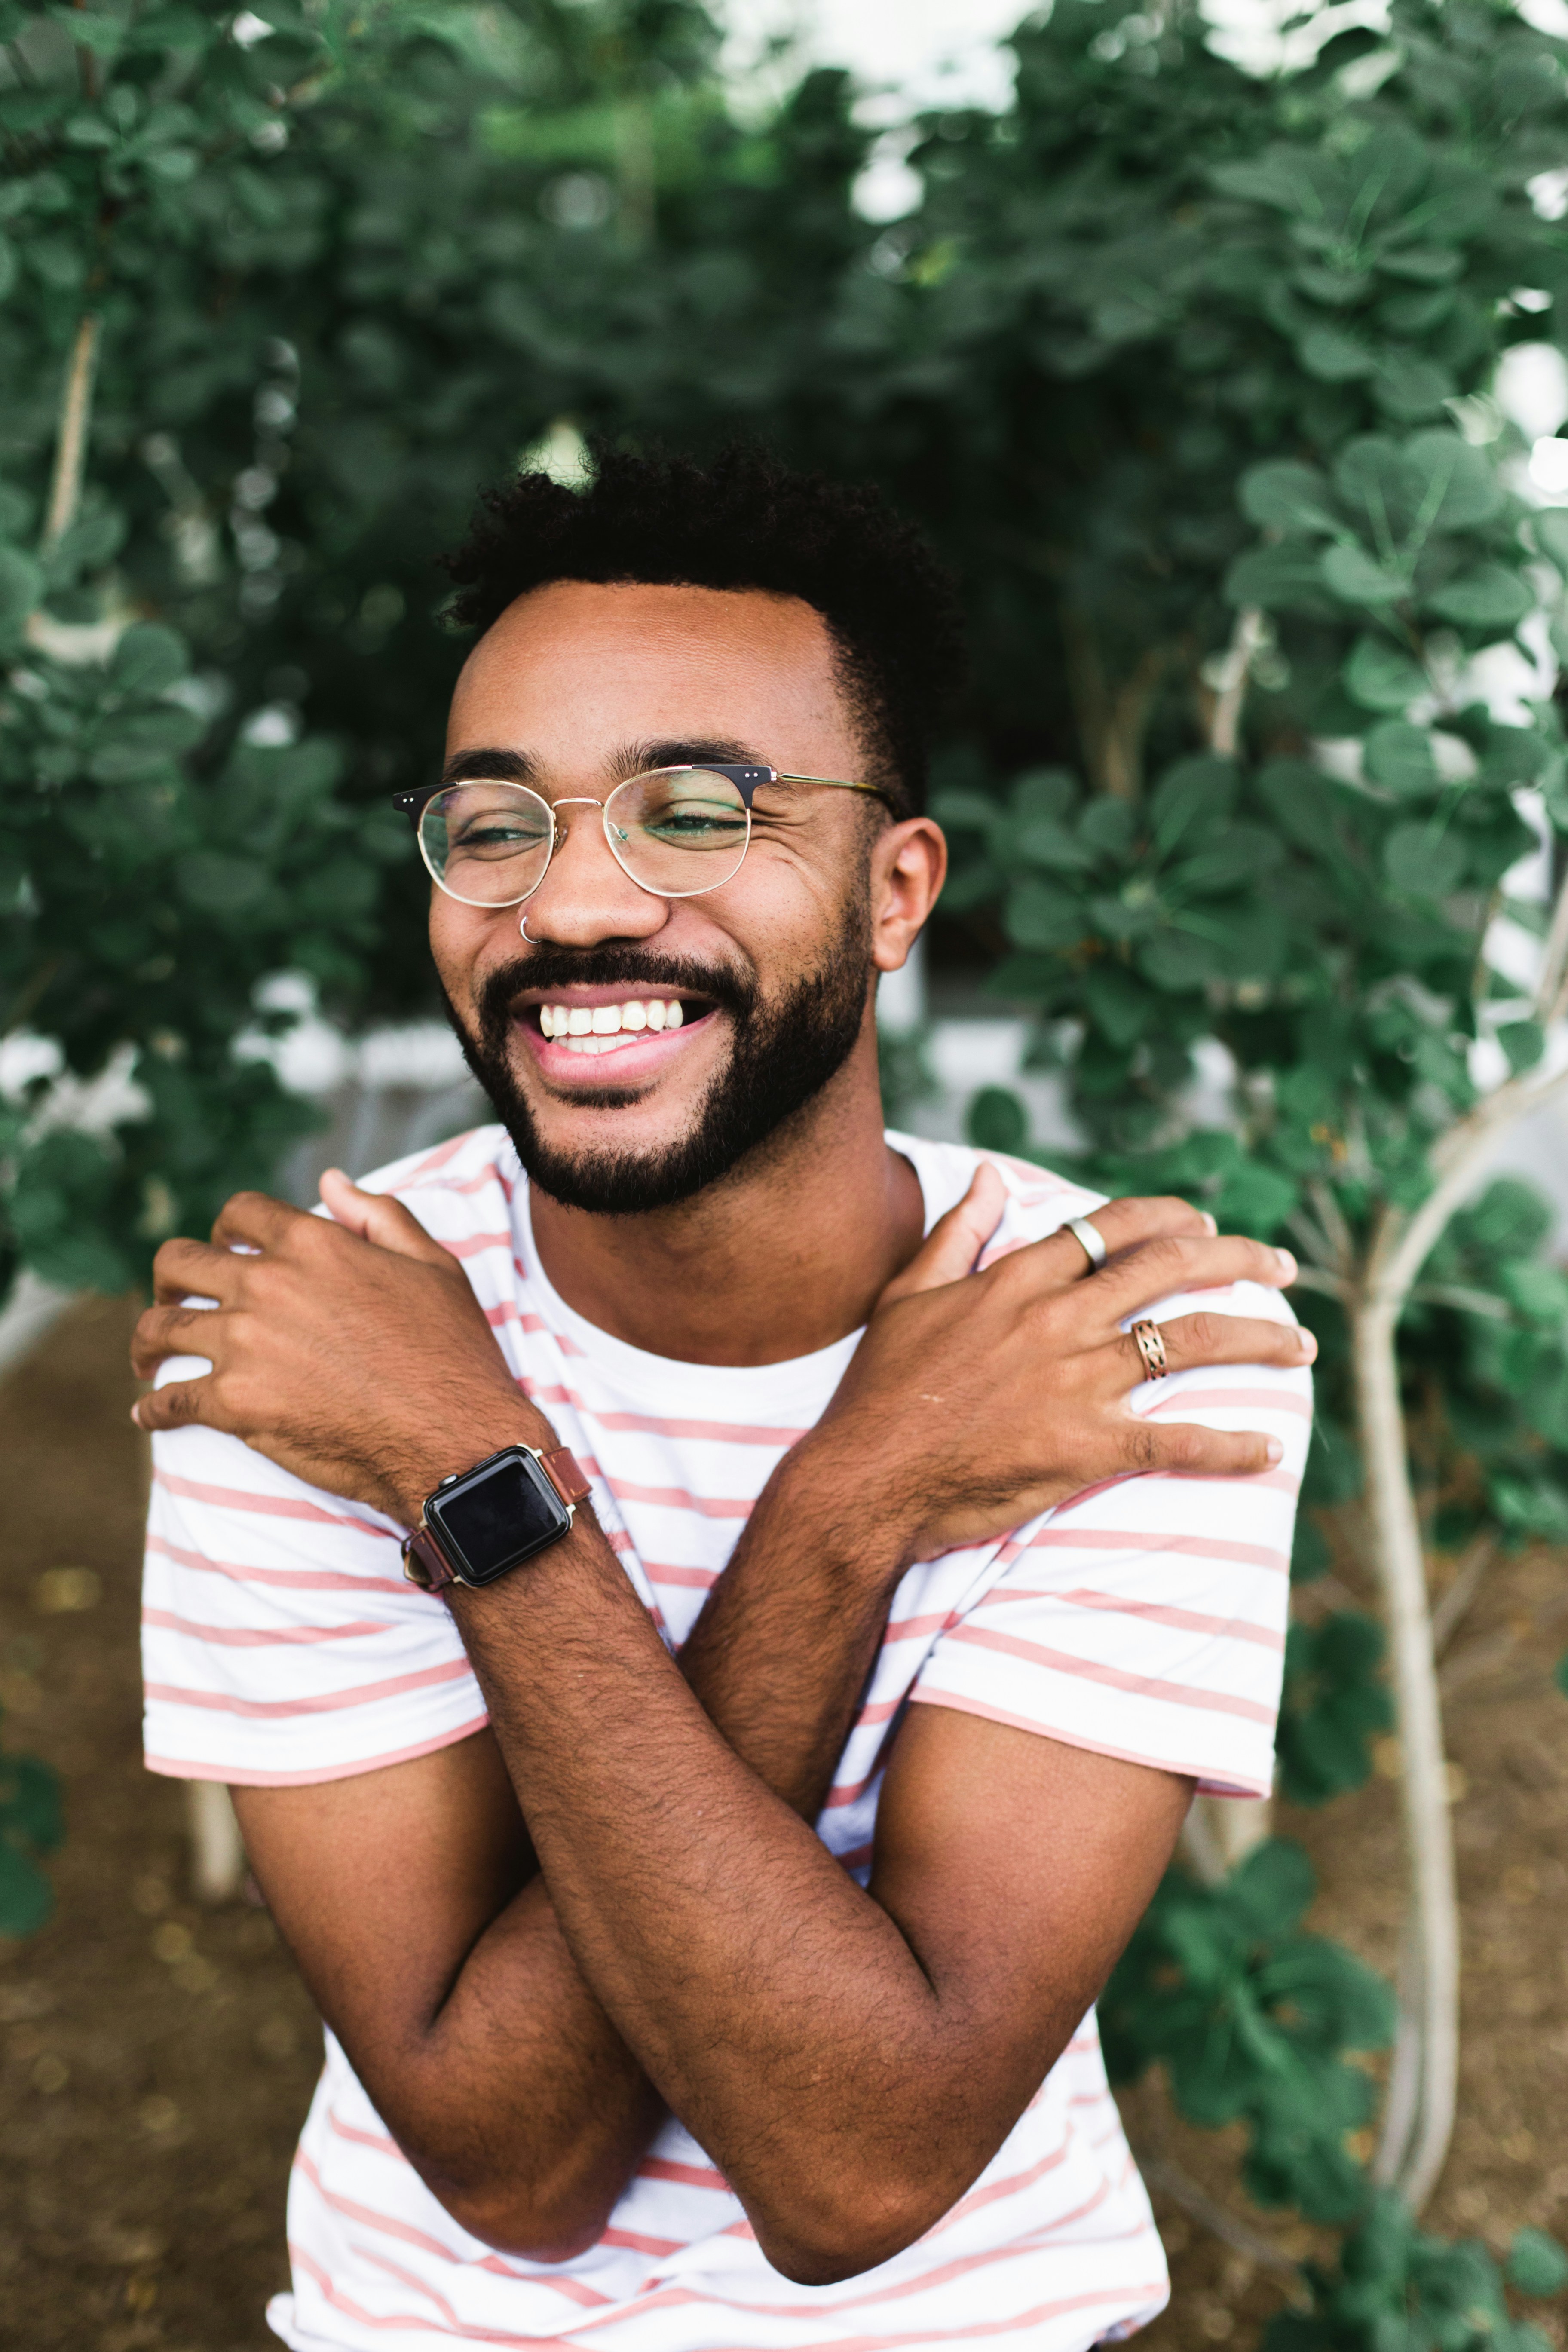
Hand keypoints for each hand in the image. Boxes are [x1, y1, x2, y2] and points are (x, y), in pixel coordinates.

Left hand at [130, 1170, 548, 1522]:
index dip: (227, 1229)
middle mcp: (267, 1284)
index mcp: (314, 1243)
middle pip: (179, 1263)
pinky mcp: (235, 1405)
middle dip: (170, 1279)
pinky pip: (168, 1401)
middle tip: (175, 1299)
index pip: (239, 1214)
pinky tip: (149, 1416)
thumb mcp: (433, 1265)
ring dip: (146, 1342)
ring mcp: (244, 1345)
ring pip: (158, 1329)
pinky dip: (152, 1410)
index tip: (224, 1250)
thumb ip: (378, 1215)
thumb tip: (329, 1181)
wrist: (452, 1438)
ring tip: (148, 1358)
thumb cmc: (452, 1353)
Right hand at [795, 1169, 1309, 1567]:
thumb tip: (985, 1174)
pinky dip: (1229, 1446)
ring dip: (1259, 1339)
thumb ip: (957, 1233)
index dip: (1169, 1220)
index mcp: (1018, 1282)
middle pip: (1169, 1270)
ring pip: (1191, 1342)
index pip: (1111, 1230)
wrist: (865, 1479)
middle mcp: (1058, 1320)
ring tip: (1302, 1344)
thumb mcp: (908, 1296)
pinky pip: (1176, 1440)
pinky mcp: (1086, 1446)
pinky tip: (1267, 1446)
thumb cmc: (881, 1392)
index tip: (1206, 1225)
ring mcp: (1076, 1382)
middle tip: (1283, 1268)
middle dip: (1240, 1262)